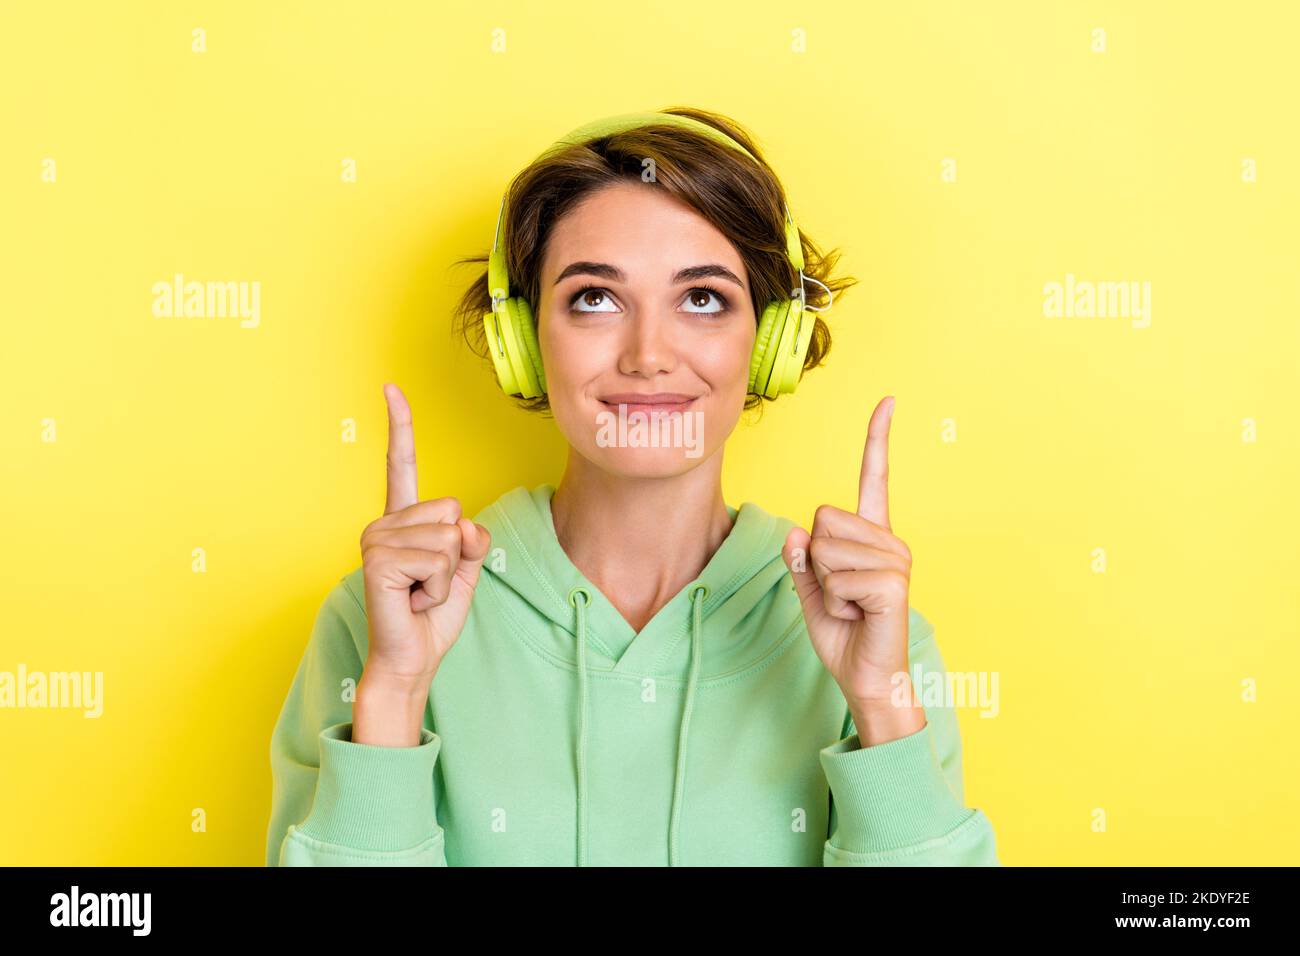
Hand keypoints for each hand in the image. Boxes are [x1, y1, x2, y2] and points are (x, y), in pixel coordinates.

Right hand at [359, 383, 491, 691]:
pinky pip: (439, 560)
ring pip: (449, 537)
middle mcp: (384, 523)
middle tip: (428, 583)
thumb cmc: (434, 615)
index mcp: (403, 519)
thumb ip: (472, 538)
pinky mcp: (379, 561)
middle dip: (457, 554)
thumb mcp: (466, 569)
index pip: (402, 464)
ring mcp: (376, 539)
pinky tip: (413, 599)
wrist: (414, 658)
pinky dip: (438, 587)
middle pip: (453, 510)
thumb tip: (461, 524)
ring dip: (447, 575)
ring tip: (419, 593)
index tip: (391, 388)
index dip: (400, 426)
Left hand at [781, 396, 923, 742]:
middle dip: (816, 561)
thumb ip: (801, 559)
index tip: (887, 400)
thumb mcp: (810, 591)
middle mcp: (888, 539)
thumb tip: (796, 532)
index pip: (873, 477)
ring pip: (825, 548)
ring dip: (825, 585)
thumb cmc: (843, 633)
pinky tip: (859, 615)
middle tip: (841, 594)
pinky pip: (837, 577)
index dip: (877, 439)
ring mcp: (895, 559)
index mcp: (870, 535)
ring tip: (851, 606)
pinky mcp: (893, 582)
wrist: (865, 677)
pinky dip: (835, 601)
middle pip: (821, 518)